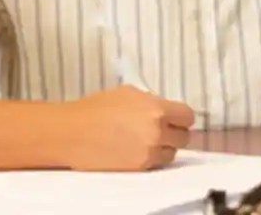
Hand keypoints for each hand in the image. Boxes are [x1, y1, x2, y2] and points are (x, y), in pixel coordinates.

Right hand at [60, 86, 195, 170]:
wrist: (73, 132)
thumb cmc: (95, 109)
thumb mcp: (129, 93)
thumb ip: (152, 101)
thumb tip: (165, 108)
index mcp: (156, 108)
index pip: (188, 116)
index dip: (182, 118)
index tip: (176, 119)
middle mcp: (157, 130)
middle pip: (184, 137)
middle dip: (174, 133)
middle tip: (162, 130)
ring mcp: (149, 150)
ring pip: (172, 153)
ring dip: (164, 147)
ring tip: (146, 141)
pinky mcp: (139, 166)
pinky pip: (157, 163)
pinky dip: (152, 158)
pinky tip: (137, 149)